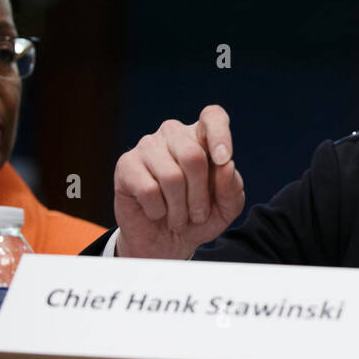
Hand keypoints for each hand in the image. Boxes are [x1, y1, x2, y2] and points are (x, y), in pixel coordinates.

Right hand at [112, 104, 244, 258]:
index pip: (213, 116)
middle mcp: (174, 134)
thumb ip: (232, 187)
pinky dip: (158, 211)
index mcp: (202, 136)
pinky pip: (148, 190)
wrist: (165, 242)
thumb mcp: (226, 208)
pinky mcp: (127, 164)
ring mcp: (148, 145)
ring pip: (171, 176)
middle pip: (193, 156)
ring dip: (180, 208)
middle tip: (198, 215)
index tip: (223, 159)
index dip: (220, 135)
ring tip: (179, 219)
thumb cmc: (199, 217)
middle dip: (200, 195)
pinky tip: (157, 212)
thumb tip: (226, 165)